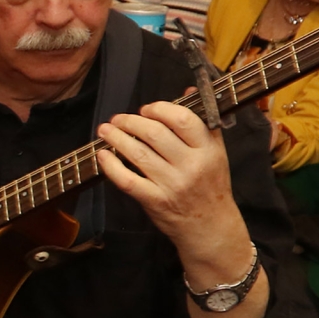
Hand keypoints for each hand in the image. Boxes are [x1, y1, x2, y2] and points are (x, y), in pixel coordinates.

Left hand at [96, 99, 249, 274]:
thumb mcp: (216, 153)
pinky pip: (127, 180)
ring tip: (105, 130)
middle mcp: (191, 166)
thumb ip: (202, 123)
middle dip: (131, 122)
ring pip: (138, 154)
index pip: (183, 119)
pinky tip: (102, 155)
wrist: (210, 226)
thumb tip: (188, 91)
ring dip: (116, 138)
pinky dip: (111, 166)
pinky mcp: (155, 201)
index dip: (159, 109)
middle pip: (155, 134)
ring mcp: (172, 184)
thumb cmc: (210, 185)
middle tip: (118, 118)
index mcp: (208, 150)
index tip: (146, 109)